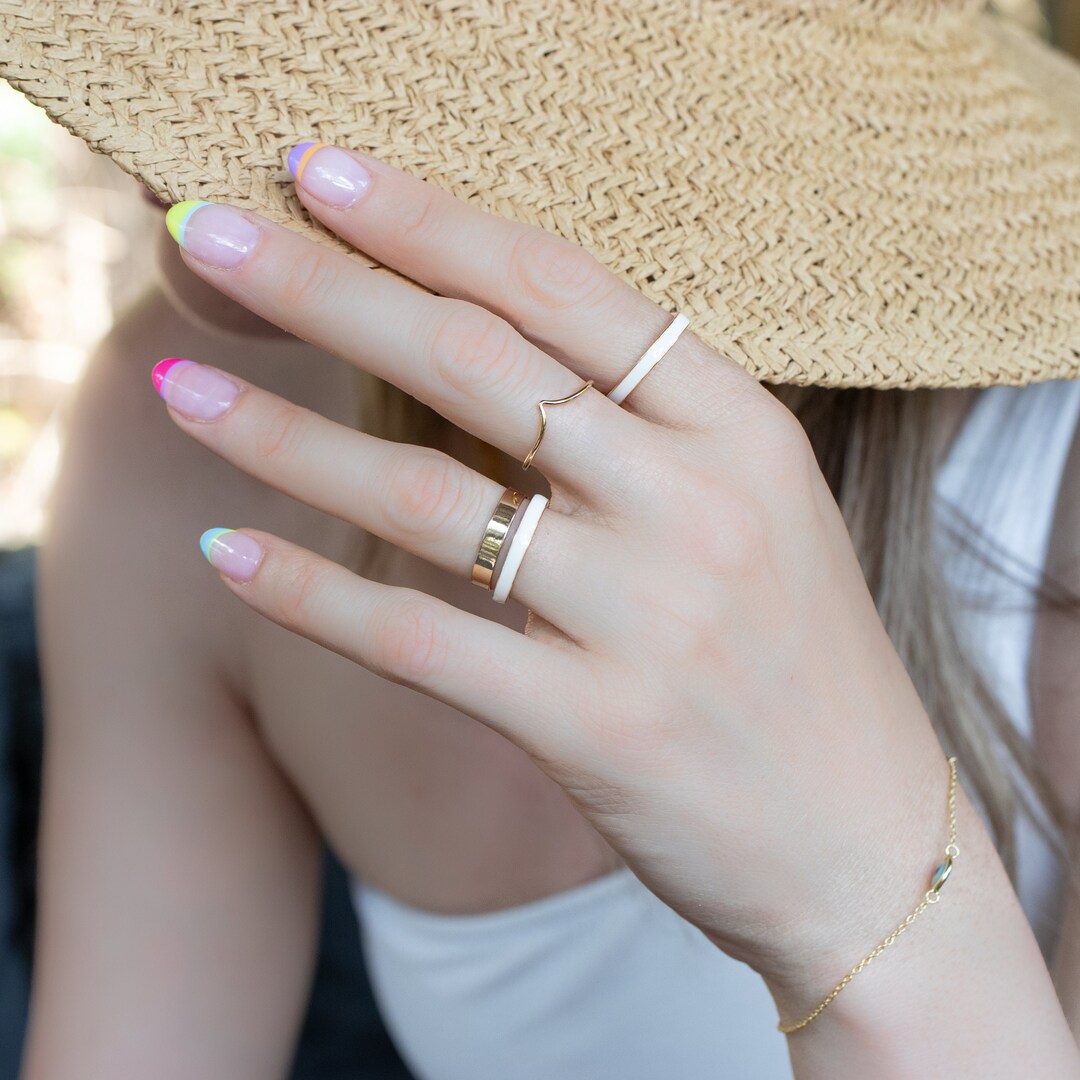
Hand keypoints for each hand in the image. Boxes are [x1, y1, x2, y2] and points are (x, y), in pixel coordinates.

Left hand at [153, 143, 950, 1012]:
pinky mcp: (598, 730)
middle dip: (326, 285)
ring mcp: (651, 618)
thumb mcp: (755, 509)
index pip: (564, 285)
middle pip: (479, 361)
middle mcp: (698, 504)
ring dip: (284, 437)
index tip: (323, 174)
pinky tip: (227, 552)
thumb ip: (643, 430)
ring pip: (429, 495)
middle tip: (211, 229)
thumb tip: (484, 345)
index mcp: (744, 427)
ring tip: (178, 389)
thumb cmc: (800, 662)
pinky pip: (421, 642)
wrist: (866, 838)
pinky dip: (313, 595)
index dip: (431, 219)